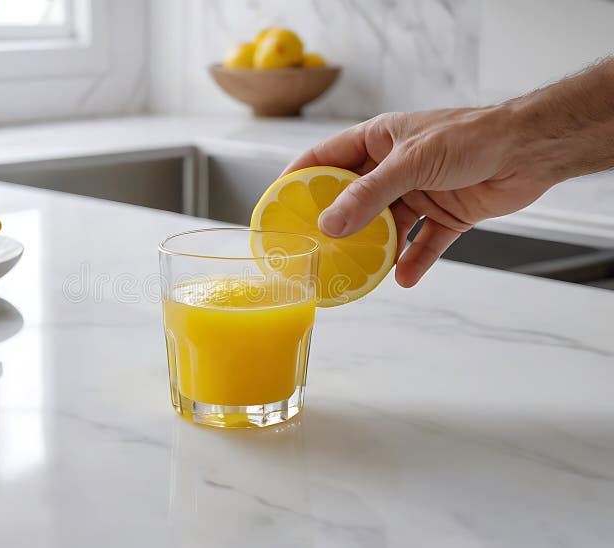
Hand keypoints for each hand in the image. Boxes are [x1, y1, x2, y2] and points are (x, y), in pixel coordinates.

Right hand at [282, 106, 556, 287]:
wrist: (531, 149)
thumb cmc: (471, 137)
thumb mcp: (410, 163)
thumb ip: (369, 195)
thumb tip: (330, 224)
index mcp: (379, 140)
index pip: (326, 158)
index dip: (299, 179)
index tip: (277, 204)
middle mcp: (394, 167)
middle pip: (353, 199)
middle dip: (335, 224)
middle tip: (311, 249)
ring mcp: (419, 192)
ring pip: (386, 227)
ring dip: (374, 250)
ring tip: (354, 274)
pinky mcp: (446, 215)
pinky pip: (422, 244)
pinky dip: (414, 262)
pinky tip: (404, 279)